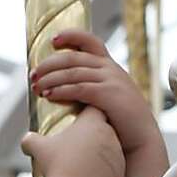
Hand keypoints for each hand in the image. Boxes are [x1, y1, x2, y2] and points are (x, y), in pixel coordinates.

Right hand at [25, 107, 123, 176]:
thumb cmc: (58, 165)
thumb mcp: (38, 148)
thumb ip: (31, 140)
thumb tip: (26, 141)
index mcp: (91, 122)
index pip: (93, 110)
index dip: (85, 116)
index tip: (76, 124)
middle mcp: (109, 134)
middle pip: (103, 130)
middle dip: (92, 138)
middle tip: (77, 148)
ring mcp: (117, 153)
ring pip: (110, 150)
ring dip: (99, 156)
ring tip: (82, 167)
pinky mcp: (121, 171)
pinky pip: (113, 169)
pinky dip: (103, 173)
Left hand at [29, 29, 169, 176]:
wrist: (142, 141)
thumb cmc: (121, 123)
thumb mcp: (104, 99)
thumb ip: (86, 89)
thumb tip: (57, 90)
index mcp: (110, 67)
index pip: (90, 41)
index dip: (71, 36)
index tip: (52, 40)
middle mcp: (111, 69)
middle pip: (73, 57)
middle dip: (49, 64)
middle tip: (33, 75)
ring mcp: (111, 80)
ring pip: (73, 72)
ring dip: (51, 78)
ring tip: (36, 87)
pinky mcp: (109, 94)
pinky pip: (79, 88)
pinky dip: (61, 90)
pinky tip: (49, 96)